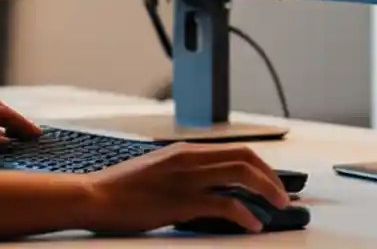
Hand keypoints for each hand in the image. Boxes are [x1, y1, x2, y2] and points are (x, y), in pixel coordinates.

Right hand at [81, 143, 290, 233]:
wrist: (94, 197)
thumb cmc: (120, 190)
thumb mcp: (157, 173)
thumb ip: (183, 174)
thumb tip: (209, 188)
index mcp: (184, 151)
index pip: (236, 150)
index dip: (261, 166)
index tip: (273, 181)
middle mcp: (188, 159)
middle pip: (245, 159)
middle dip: (271, 177)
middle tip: (282, 196)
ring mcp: (185, 180)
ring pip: (240, 176)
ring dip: (266, 191)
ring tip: (278, 208)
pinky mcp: (180, 202)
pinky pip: (223, 204)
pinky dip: (244, 214)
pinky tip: (252, 225)